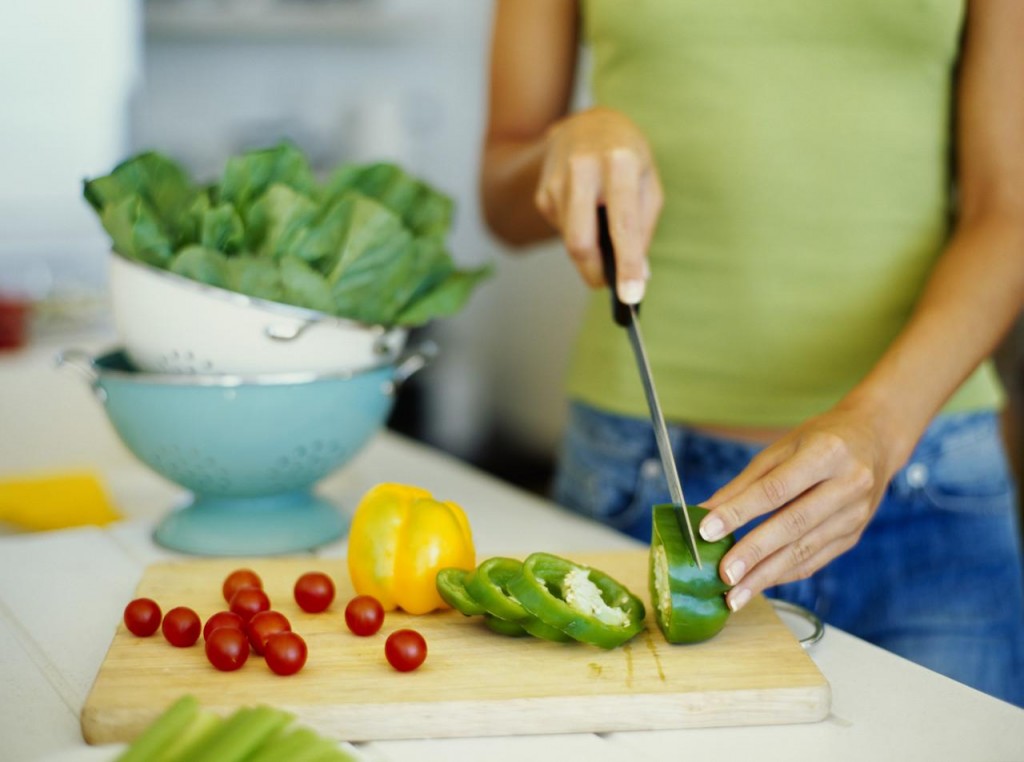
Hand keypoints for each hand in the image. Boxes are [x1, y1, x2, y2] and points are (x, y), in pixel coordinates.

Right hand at [535, 107, 662, 303]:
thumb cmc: (627, 157)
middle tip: (608, 283)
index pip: (623, 224)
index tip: (631, 295)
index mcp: (619, 161)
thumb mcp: (648, 182)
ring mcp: (557, 180)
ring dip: (589, 249)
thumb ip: (644, 227)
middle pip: (580, 241)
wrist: (587, 125)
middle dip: (594, 272)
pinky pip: (562, 230)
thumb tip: (638, 276)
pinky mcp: (543, 193)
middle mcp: (583, 167)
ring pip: (570, 240)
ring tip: (602, 223)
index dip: (627, 263)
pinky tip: (586, 209)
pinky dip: (578, 231)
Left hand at [697, 405, 900, 611]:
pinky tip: (758, 584)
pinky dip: (783, 574)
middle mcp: (848, 485)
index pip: (776, 489)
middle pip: (793, 525)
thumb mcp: (781, 448)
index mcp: (827, 453)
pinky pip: (814, 560)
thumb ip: (744, 484)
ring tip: (734, 595)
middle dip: (754, 553)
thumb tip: (704, 512)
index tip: (707, 531)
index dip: (740, 512)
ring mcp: (855, 514)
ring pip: (805, 550)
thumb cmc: (819, 439)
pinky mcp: (854, 536)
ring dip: (766, 576)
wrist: (875, 440)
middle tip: (723, 575)